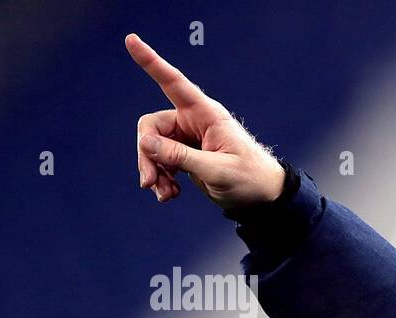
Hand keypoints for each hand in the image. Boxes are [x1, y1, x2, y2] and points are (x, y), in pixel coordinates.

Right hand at [126, 33, 285, 207]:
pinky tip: (170, 194)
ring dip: (154, 171)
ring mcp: (187, 139)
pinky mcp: (185, 155)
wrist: (263, 198)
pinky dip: (161, 179)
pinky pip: (160, 161)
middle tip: (149, 182)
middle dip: (147, 155)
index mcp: (207, 115)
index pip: (174, 84)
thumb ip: (182, 157)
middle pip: (152, 127)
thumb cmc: (250, 179)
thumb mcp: (218, 171)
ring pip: (152, 147)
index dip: (152, 62)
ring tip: (165, 195)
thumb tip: (145, 142)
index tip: (131, 40)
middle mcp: (194, 121)